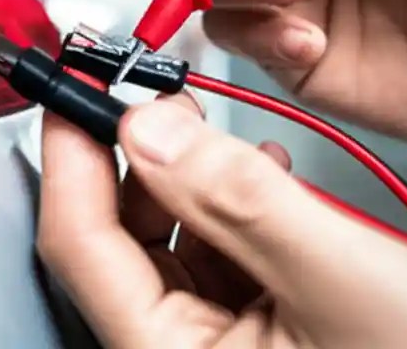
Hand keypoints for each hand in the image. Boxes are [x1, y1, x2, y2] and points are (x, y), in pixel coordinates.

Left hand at [37, 95, 406, 346]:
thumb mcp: (339, 274)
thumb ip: (236, 199)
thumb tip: (148, 127)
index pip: (78, 242)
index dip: (68, 151)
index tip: (70, 83)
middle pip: (116, 236)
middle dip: (131, 154)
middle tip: (140, 87)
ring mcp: (227, 342)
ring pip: (169, 238)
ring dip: (185, 173)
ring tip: (206, 126)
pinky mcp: (269, 325)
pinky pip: (221, 251)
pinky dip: (231, 201)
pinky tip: (263, 169)